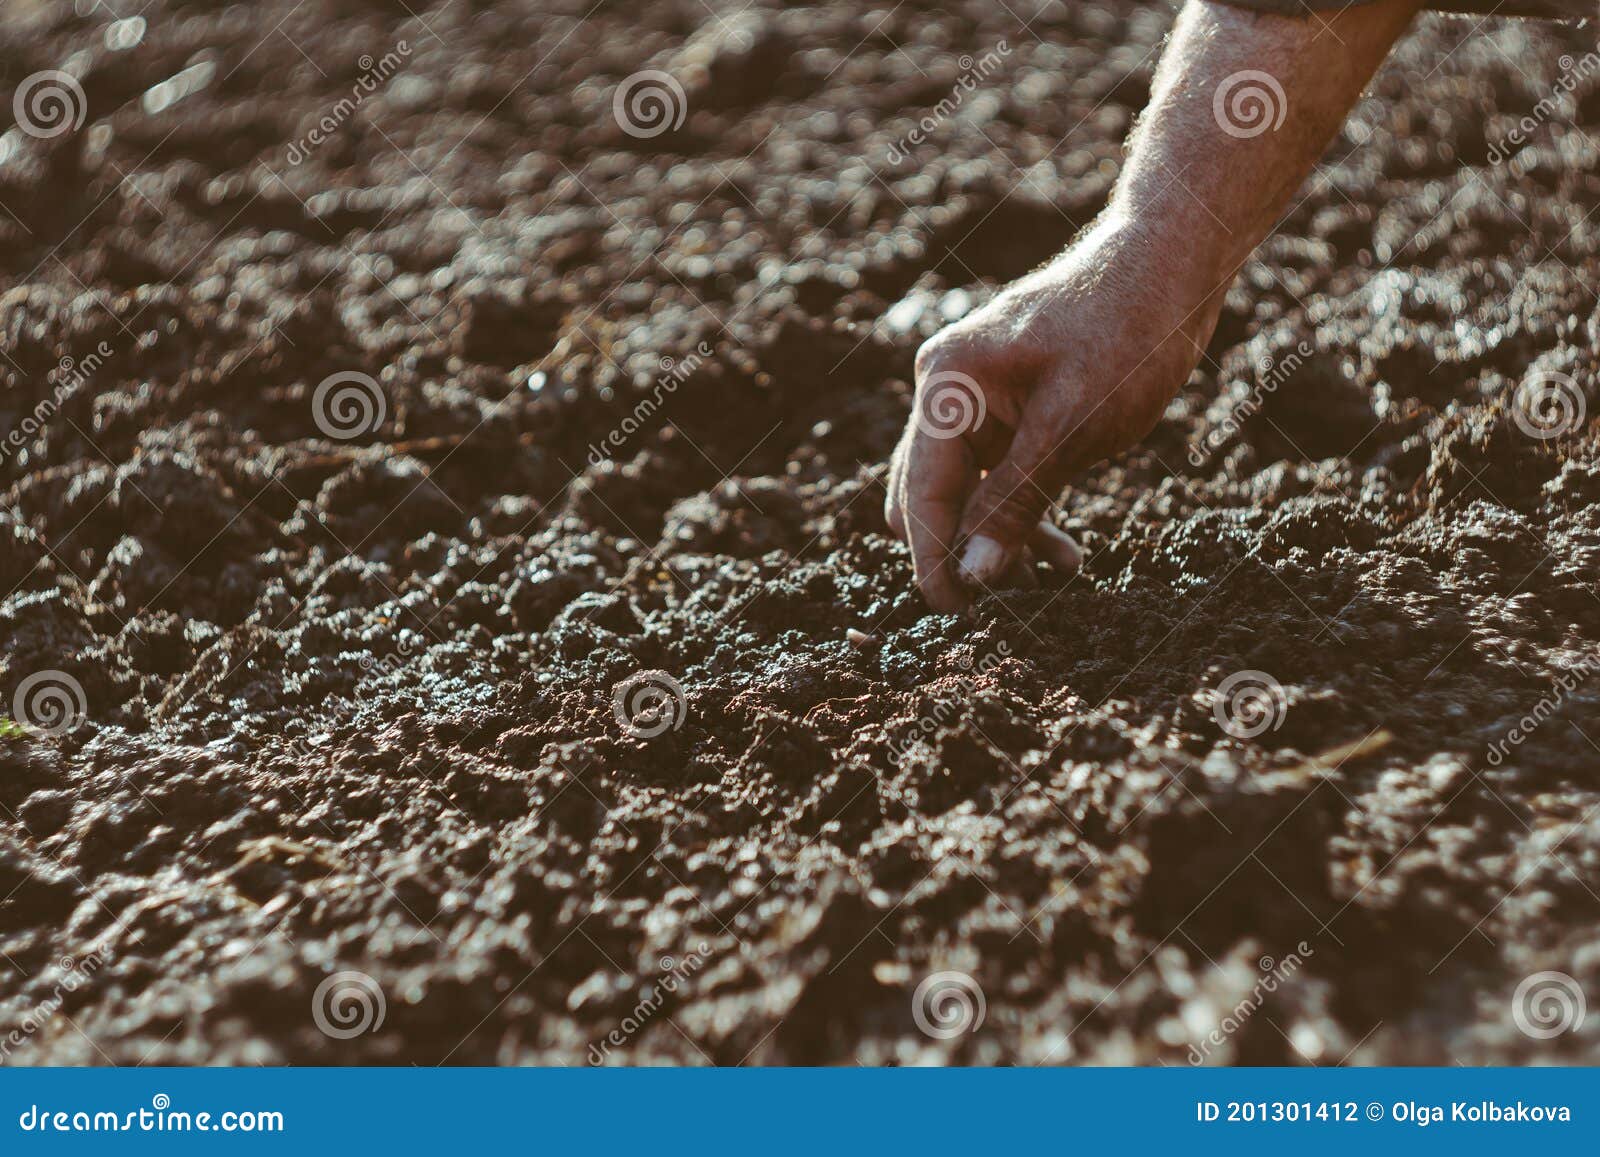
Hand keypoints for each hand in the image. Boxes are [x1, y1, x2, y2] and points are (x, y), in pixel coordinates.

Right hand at [884, 215, 1222, 611]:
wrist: (1171, 265)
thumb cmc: (1126, 332)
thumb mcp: (1073, 428)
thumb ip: (1016, 503)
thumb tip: (972, 575)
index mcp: (948, 385)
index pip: (921, 489)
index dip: (931, 556)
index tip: (953, 613)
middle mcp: (948, 390)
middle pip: (928, 493)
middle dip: (959, 550)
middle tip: (1003, 604)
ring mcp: (975, 400)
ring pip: (965, 492)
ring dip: (995, 538)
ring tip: (1046, 584)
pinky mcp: (1009, 409)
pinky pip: (998, 477)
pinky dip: (1022, 513)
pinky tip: (1062, 553)